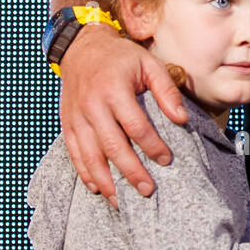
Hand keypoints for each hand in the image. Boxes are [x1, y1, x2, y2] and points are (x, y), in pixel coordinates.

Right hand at [58, 24, 187, 207]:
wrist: (82, 48)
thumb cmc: (120, 57)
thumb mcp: (148, 64)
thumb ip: (166, 90)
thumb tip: (181, 119)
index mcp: (113, 89)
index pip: (135, 125)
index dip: (152, 145)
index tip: (166, 160)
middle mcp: (92, 105)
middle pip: (112, 146)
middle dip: (130, 171)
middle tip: (148, 190)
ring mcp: (76, 117)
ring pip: (90, 156)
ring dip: (105, 181)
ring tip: (121, 200)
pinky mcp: (68, 124)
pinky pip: (74, 153)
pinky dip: (85, 173)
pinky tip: (97, 188)